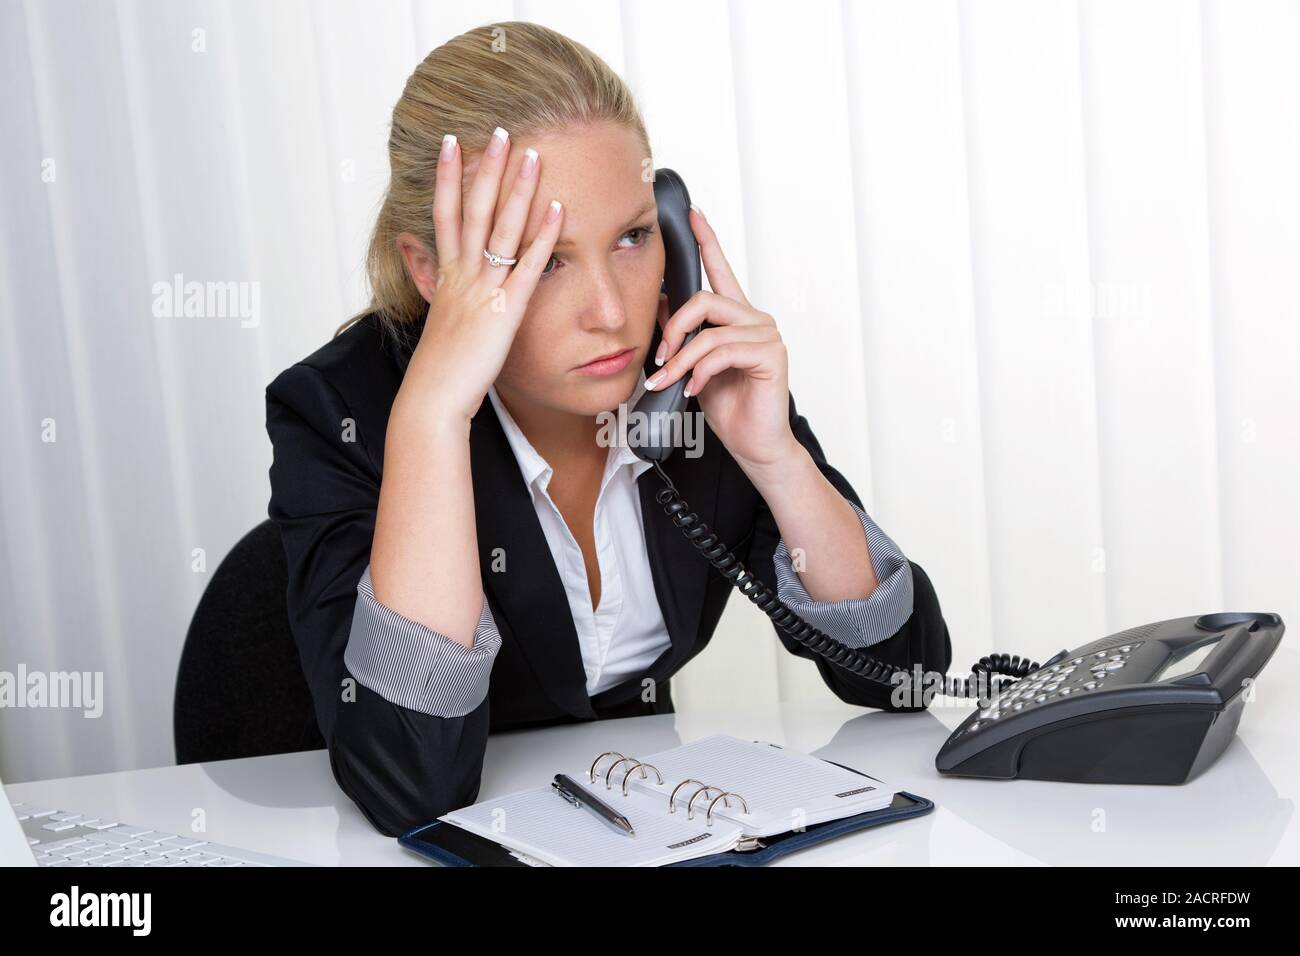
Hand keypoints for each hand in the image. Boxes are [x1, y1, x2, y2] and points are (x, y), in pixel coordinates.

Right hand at [398, 128, 563, 425]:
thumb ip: (431, 282)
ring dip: (517, 188)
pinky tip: (559, 210)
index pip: (445, 213)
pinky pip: (528, 265)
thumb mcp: (434, 317)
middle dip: (486, 167)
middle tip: (498, 129)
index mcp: (445, 276)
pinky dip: (544, 236)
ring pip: (500, 227)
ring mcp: (484, 289)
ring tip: (531, 152)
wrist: (433, 397)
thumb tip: (414, 255)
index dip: (448, 176)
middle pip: (473, 208)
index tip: (452, 142)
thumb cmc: (439, 368)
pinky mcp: (506, 309)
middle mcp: (462, 274)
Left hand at [643, 206, 798, 472]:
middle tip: (660, 358)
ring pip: (709, 330)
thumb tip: (658, 307)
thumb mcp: (693, 366)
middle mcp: (754, 319)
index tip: (693, 213)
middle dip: (674, 327)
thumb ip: (681, 335)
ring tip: (669, 381)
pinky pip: (723, 350)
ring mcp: (765, 334)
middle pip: (704, 298)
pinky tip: (695, 389)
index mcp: (736, 318)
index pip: (720, 270)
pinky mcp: (771, 353)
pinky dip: (701, 371)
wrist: (753, 444)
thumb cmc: (728, 407)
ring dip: (681, 359)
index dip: (707, 240)